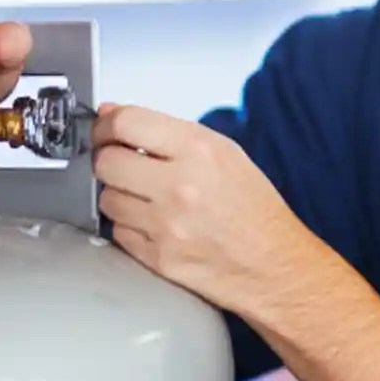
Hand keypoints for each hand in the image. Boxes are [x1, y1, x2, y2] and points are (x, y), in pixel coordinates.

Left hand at [91, 104, 317, 312]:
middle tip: (122, 164)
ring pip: (107, 199)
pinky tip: (154, 225)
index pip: (127, 123)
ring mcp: (166, 225)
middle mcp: (181, 186)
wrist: (274, 265)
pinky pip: (118, 232)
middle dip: (109, 160)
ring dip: (120, 196)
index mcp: (200, 151)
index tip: (105, 130)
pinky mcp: (158, 258)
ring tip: (147, 199)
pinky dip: (129, 227)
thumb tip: (114, 115)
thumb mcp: (225, 154)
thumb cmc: (255, 210)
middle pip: (106, 161)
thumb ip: (168, 133)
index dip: (107, 125)